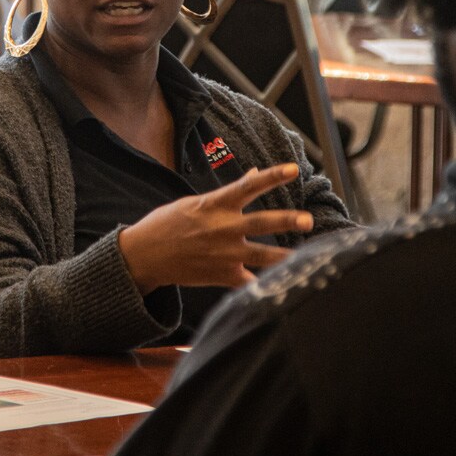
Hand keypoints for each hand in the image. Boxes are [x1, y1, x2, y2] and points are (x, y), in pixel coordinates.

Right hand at [118, 163, 311, 292]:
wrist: (145, 256)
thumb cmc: (169, 223)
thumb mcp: (196, 202)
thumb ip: (229, 192)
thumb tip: (255, 173)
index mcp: (215, 205)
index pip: (248, 186)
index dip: (272, 176)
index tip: (294, 169)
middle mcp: (222, 228)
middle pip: (261, 222)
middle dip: (287, 221)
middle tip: (308, 220)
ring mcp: (223, 254)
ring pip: (262, 255)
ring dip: (286, 255)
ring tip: (310, 255)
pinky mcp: (222, 275)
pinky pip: (250, 281)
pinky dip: (266, 283)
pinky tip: (283, 286)